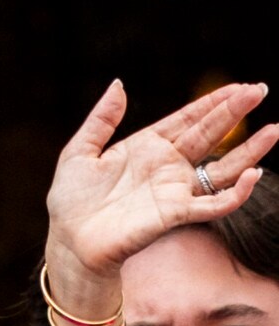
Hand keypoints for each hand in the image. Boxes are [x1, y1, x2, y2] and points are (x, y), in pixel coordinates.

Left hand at [44, 80, 277, 304]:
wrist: (68, 241)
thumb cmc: (71, 201)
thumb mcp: (79, 152)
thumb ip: (101, 120)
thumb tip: (120, 84)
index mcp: (147, 146)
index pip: (187, 119)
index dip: (212, 103)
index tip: (238, 86)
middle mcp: (167, 166)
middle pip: (209, 134)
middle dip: (234, 112)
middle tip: (259, 89)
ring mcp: (175, 190)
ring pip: (223, 168)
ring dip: (250, 150)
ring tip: (274, 129)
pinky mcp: (175, 215)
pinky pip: (214, 204)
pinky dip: (236, 193)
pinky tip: (253, 174)